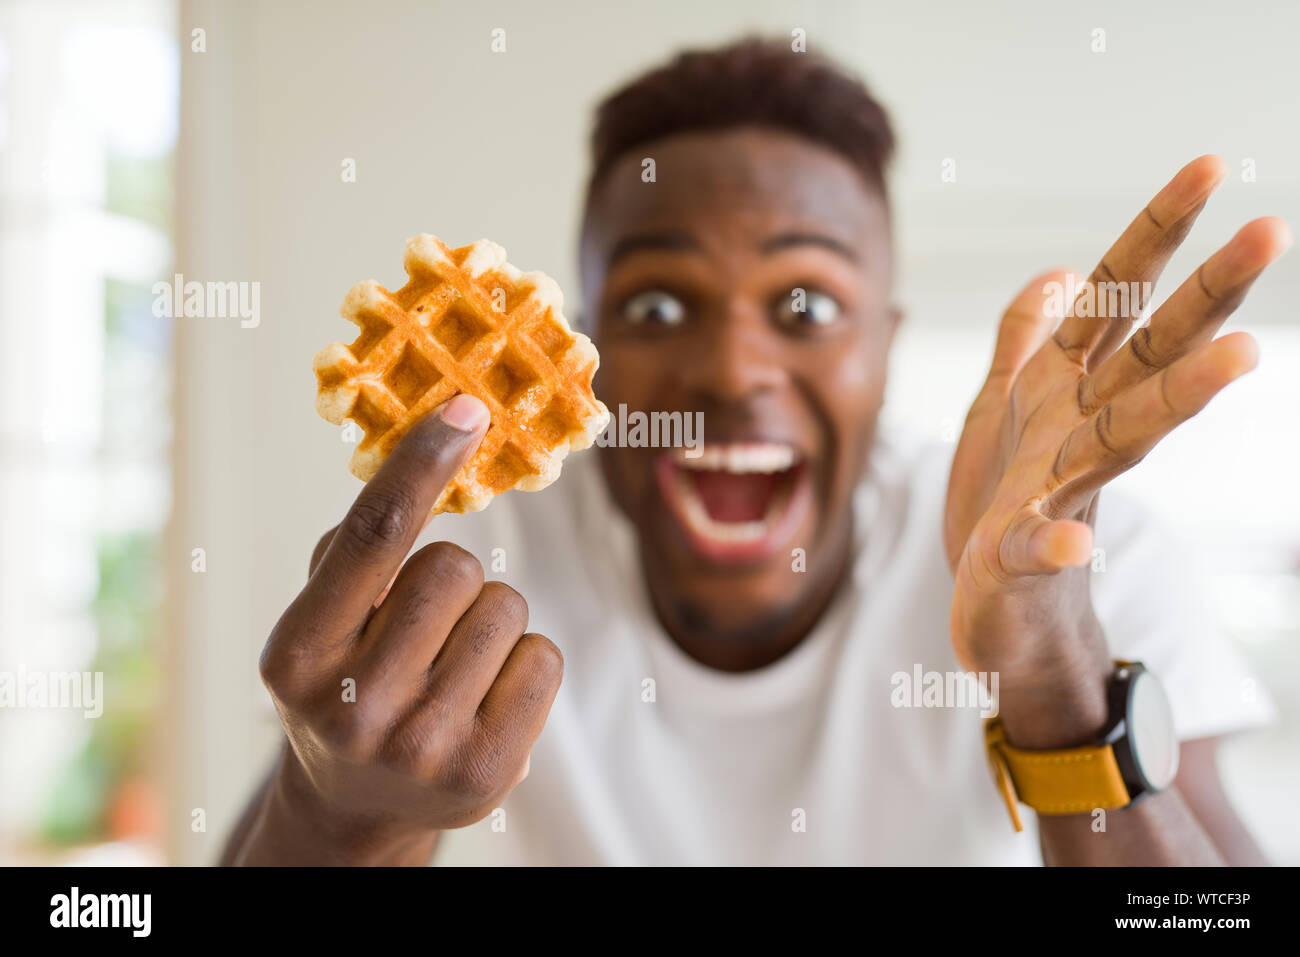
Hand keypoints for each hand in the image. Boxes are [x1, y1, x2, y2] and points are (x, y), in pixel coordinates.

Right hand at [253, 394, 562, 862]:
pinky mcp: (488, 773)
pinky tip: (482, 696)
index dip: (422, 463)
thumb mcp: (317, 622)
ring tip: (449, 667)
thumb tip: (433, 451)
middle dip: (452, 576)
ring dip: (488, 620)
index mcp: (298, 656)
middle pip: (455, 567)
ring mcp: (424, 748)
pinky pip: (543, 657)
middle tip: (426, 621)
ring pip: (507, 607)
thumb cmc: (341, 684)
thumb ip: (357, 548)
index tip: (466, 408)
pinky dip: (522, 662)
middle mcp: (355, 708)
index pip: (372, 537)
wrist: (354, 807)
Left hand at [943, 156, 1289, 736]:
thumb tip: (1063, 271)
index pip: (1118, 298)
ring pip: (1123, 439)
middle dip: (1204, 296)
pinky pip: (1035, 548)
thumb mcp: (1005, 403)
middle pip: (1149, 355)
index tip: (1206, 165)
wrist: (997, 609)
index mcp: (1069, 389)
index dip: (1155, 234)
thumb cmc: (1003, 499)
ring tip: (1238, 360)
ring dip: (1178, 400)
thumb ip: (1027, 339)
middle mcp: (1079, 432)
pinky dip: (1050, 545)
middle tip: (1271, 232)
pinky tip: (1068, 544)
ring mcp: (1056, 493)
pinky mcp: (1017, 557)